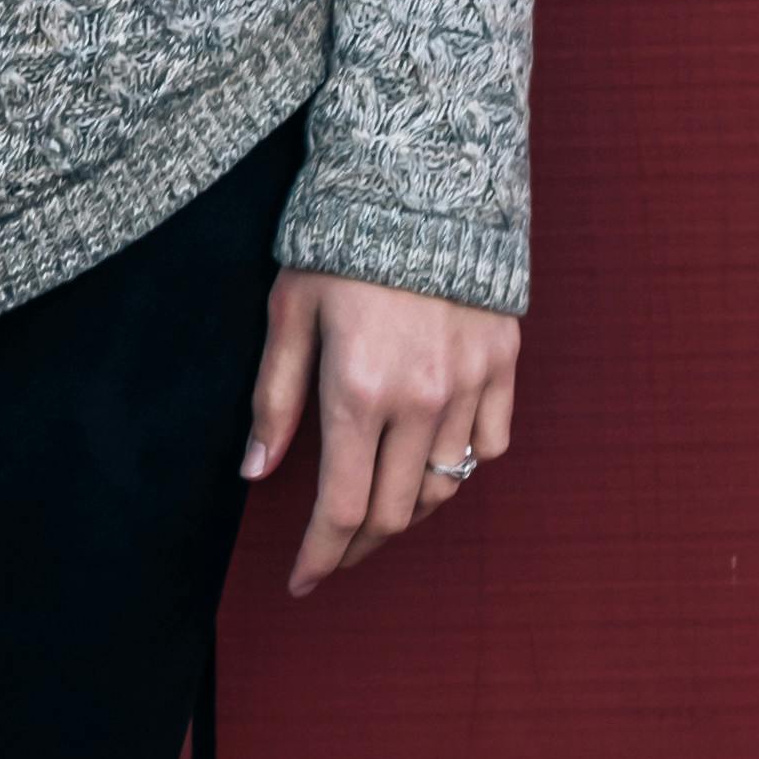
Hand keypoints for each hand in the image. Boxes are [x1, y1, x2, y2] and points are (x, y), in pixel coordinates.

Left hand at [245, 273, 520, 593]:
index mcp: (358, 392)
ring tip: (375, 514)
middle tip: (331, 555)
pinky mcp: (503, 364)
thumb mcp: (289, 312)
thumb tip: (256, 473)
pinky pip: (488, 446)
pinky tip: (429, 459)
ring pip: (444, 488)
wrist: (424, 176)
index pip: (342, 510)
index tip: (301, 582)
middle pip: (395, 514)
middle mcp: (421, 400)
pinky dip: (459, 466)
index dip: (320, 557)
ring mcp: (471, 384)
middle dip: (356, 548)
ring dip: (406, 515)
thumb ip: (274, 400)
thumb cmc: (341, 244)